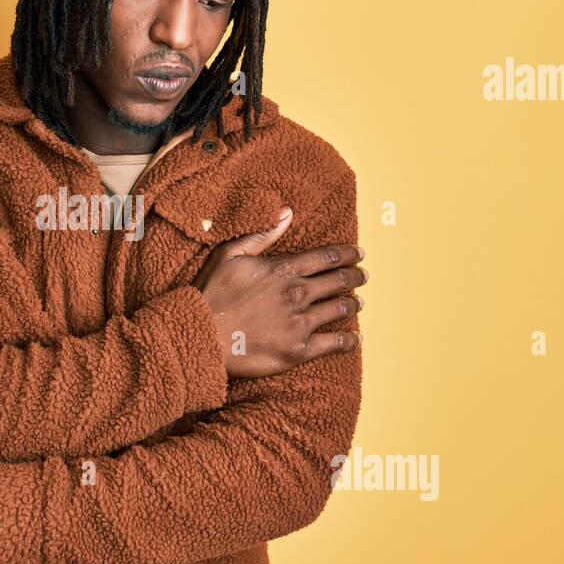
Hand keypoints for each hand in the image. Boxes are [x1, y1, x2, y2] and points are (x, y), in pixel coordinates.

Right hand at [192, 206, 366, 377]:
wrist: (201, 338)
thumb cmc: (210, 295)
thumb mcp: (228, 255)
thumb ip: (260, 235)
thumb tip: (287, 213)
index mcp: (283, 270)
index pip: (327, 257)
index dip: (347, 254)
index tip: (359, 254)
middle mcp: (297, 294)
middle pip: (338, 282)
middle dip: (355, 277)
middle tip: (363, 277)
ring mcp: (300, 323)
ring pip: (340, 309)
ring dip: (353, 304)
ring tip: (358, 303)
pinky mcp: (299, 350)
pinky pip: (335, 343)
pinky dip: (349, 340)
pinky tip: (356, 338)